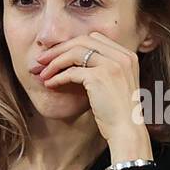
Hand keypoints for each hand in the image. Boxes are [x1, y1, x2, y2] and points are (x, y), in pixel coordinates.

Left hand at [33, 32, 151, 161]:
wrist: (127, 131)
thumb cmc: (119, 112)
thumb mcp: (116, 84)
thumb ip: (103, 68)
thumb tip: (73, 62)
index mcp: (127, 55)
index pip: (94, 38)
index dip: (73, 44)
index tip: (57, 54)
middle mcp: (121, 56)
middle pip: (82, 41)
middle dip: (59, 49)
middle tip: (42, 60)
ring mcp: (112, 65)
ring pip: (74, 53)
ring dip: (55, 62)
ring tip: (43, 73)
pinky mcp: (100, 77)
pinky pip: (71, 72)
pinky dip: (57, 77)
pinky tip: (50, 84)